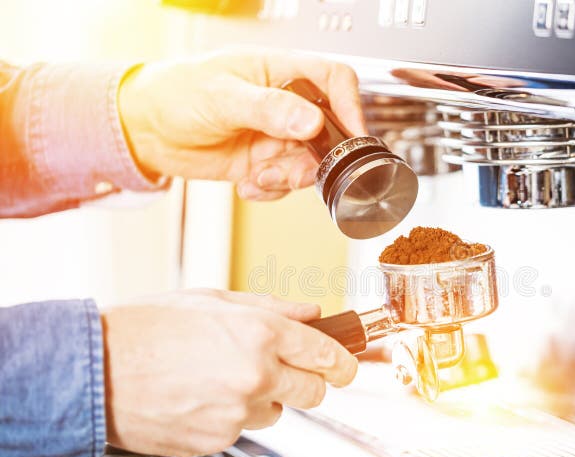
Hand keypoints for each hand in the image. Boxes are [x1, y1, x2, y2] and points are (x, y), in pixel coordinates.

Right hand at [102, 289, 357, 456]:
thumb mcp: (211, 300)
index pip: (327, 355)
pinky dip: (230, 417)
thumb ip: (271, 308)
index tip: (346, 365)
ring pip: (276, 412)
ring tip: (220, 378)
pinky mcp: (216, 441)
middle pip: (314, 392)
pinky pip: (241, 429)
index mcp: (259, 333)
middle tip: (285, 371)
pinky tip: (199, 397)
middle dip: (307, 383)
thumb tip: (312, 313)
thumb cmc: (143, 329)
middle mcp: (255, 375)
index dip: (343, 361)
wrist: (90, 372)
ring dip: (262, 399)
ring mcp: (236, 414)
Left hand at [118, 48, 365, 200]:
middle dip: (316, 157)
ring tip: (260, 176)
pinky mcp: (264, 162)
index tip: (353, 134)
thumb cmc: (176, 93)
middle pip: (329, 131)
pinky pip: (286, 183)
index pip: (334, 80)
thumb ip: (270, 109)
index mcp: (280, 72)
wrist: (144, 130)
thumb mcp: (223, 97)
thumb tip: (312, 120)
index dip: (351, 105)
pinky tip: (247, 183)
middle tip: (295, 169)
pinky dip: (271, 190)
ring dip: (289, 178)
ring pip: (308, 163)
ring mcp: (276, 135)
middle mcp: (285, 104)